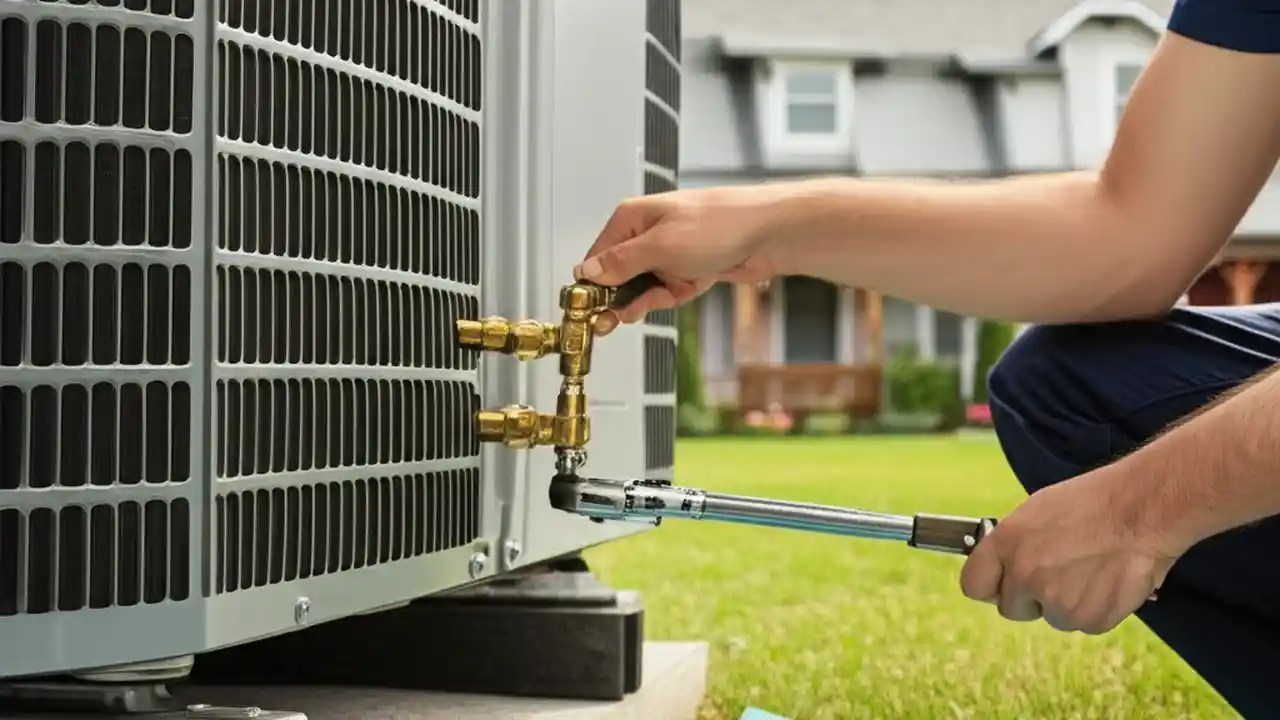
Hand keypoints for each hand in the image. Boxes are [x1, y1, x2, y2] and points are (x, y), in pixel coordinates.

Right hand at [574, 185, 793, 333]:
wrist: (768, 234)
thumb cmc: (719, 225)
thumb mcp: (660, 246)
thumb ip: (621, 262)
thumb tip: (586, 271)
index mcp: (632, 218)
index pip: (598, 256)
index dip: (592, 284)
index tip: (587, 310)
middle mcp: (647, 234)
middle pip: (617, 274)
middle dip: (615, 298)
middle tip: (606, 323)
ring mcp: (669, 252)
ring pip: (642, 286)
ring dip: (641, 301)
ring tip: (632, 316)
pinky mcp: (687, 268)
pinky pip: (667, 290)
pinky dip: (668, 298)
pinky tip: (670, 298)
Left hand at [959, 468, 1183, 633]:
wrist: (1141, 511)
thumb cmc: (1092, 502)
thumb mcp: (1036, 511)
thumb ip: (1013, 545)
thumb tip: (1005, 567)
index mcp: (1006, 544)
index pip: (973, 585)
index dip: (990, 586)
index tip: (1001, 583)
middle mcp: (1025, 576)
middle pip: (1012, 609)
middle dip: (1030, 597)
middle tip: (1058, 573)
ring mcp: (1057, 602)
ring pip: (1052, 617)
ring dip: (1066, 602)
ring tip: (1089, 569)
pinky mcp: (1089, 619)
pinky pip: (1084, 623)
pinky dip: (1095, 608)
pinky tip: (1107, 580)